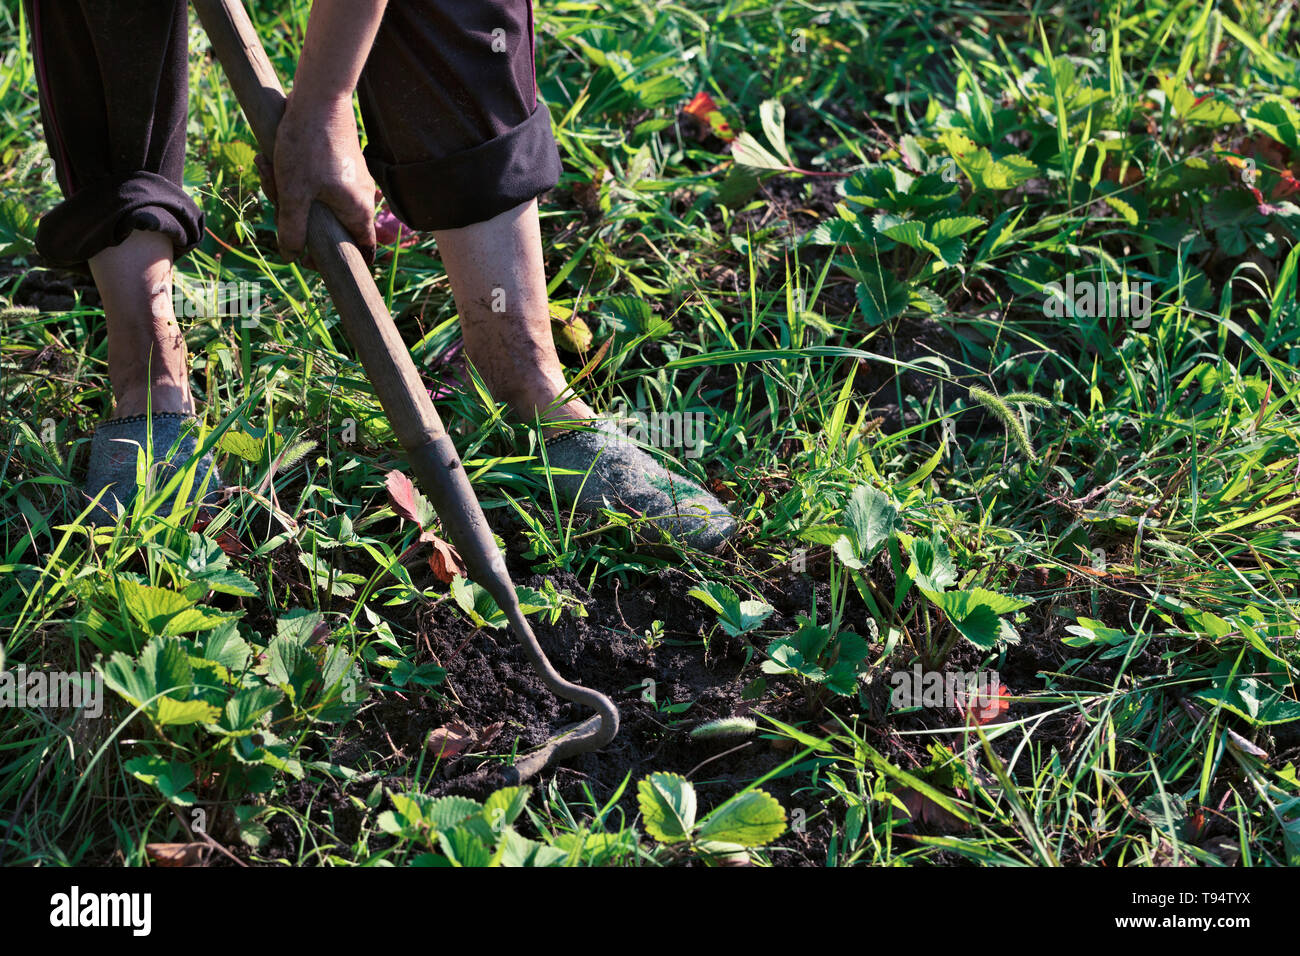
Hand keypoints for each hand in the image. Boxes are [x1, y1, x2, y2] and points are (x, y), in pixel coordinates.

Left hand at [257, 91, 375, 266]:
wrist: (318, 97)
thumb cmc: (308, 147)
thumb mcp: (293, 194)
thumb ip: (292, 230)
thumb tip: (290, 257)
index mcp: (358, 211)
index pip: (361, 249)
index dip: (335, 260)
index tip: (307, 258)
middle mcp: (361, 197)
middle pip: (329, 225)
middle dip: (295, 216)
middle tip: (274, 199)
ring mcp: (351, 179)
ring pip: (317, 201)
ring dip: (287, 192)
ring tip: (267, 168)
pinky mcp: (340, 163)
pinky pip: (316, 181)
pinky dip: (294, 176)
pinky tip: (272, 159)